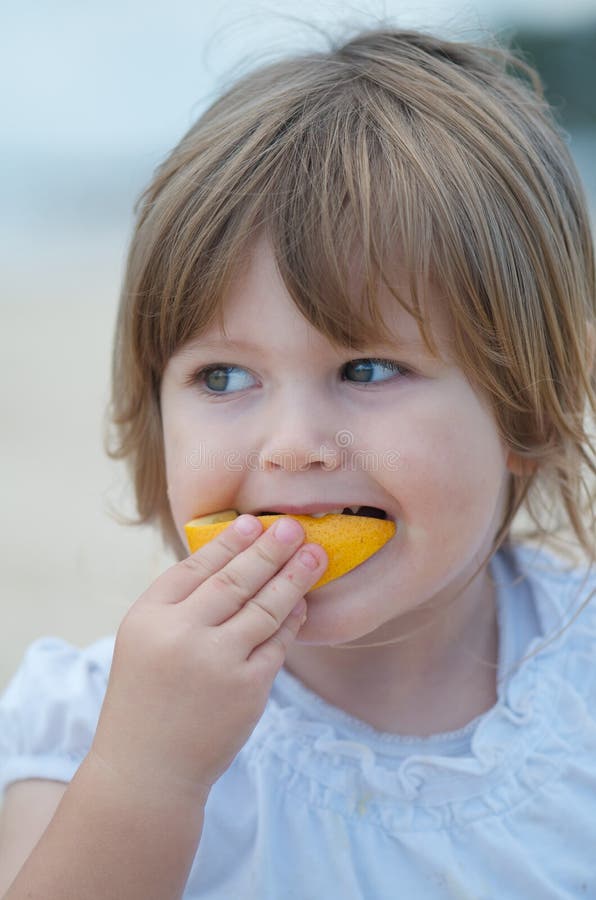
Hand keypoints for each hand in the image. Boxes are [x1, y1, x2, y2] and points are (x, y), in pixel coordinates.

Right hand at [88, 515, 326, 803]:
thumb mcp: (144, 640)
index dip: (229, 542)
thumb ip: (179, 603)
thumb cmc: (147, 698)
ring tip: (315, 554)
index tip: (253, 522)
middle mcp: (181, 635)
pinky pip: (277, 642)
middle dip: (269, 549)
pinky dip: (292, 619)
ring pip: (264, 607)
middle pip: (235, 580)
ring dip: (293, 577)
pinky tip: (303, 602)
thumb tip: (232, 559)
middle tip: (293, 526)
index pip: (196, 566)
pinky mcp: (247, 688)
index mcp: (149, 617)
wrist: (149, 769)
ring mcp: (217, 662)